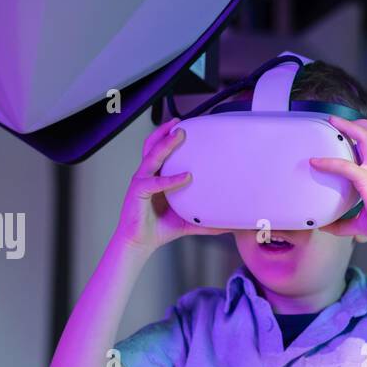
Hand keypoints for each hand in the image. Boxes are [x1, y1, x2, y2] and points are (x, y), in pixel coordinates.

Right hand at [115, 117, 229, 253]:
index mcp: (156, 177)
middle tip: (181, 124)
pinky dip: (171, 179)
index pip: (160, 151)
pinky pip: (155, 183)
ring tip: (178, 135)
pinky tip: (186, 176)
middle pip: (153, 147)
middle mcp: (147, 175)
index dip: (168, 137)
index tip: (185, 126)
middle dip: (165, 133)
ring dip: (165, 144)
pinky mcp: (138, 193)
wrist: (141, 242)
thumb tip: (229, 226)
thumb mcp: (188, 221)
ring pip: (152, 157)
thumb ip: (206, 221)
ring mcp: (141, 182)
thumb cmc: (160, 227)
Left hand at [311, 115, 366, 244]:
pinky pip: (345, 165)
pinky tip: (316, 162)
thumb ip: (343, 222)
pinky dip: (329, 162)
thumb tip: (325, 226)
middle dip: (359, 122)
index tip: (364, 124)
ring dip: (349, 127)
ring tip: (334, 122)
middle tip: (339, 119)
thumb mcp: (359, 222)